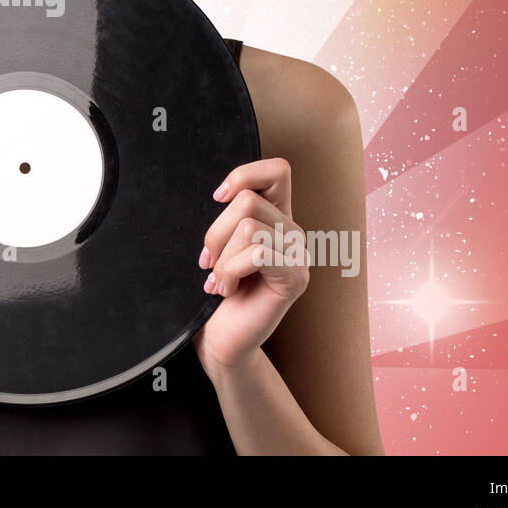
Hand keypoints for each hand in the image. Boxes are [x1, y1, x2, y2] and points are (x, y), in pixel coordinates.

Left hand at [192, 157, 309, 375]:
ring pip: (248, 227)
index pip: (278, 170)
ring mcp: (298, 254)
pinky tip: (226, 290)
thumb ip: (229, 215)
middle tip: (209, 262)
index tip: (217, 198)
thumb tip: (222, 193)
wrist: (219, 337)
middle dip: (215, 232)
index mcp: (276, 216)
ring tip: (219, 279)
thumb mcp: (218, 243)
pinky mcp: (296, 278)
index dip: (244, 175)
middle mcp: (292, 231)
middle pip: (247, 200)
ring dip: (222, 257)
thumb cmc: (215, 289)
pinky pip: (257, 253)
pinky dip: (230, 271)